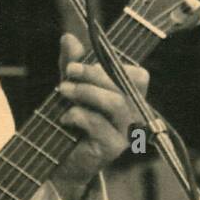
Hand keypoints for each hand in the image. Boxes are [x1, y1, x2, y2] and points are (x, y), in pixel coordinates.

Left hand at [51, 32, 149, 199]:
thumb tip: (68, 38)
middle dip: (93, 73)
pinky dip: (78, 115)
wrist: (62, 161)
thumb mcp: (70, 87)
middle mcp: (133, 113)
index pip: (137, 75)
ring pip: (114, 102)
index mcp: (129, 96)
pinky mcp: (113, 148)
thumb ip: (71, 64)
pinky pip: (99, 124)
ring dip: (85, 92)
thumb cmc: (71, 121)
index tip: (78, 62)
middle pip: (123, 85)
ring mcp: (126, 131)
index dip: (112, 65)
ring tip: (62, 91)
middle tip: (68, 71)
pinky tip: (65, 117)